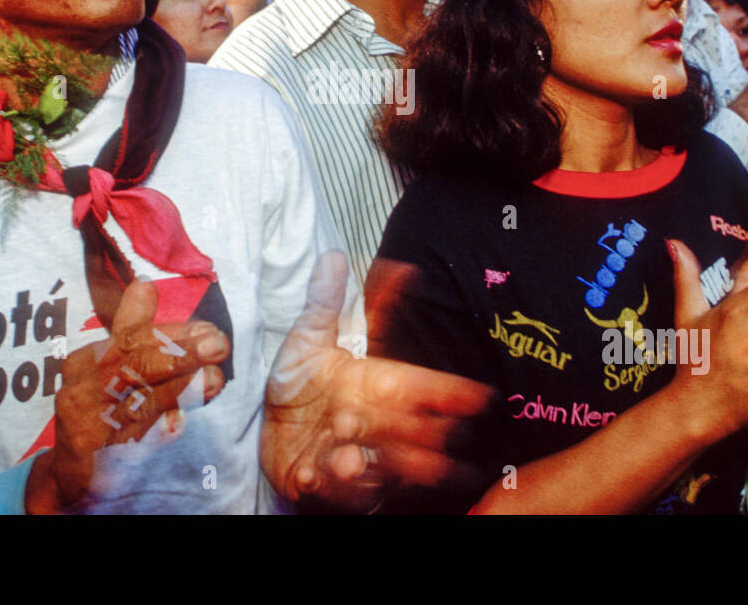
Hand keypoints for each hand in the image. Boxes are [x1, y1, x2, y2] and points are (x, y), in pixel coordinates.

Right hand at [25, 278, 228, 512]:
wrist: (71, 474)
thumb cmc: (99, 411)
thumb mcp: (109, 368)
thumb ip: (131, 329)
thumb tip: (145, 284)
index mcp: (86, 361)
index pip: (131, 337)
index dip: (173, 331)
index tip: (208, 328)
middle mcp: (81, 389)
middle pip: (135, 364)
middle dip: (181, 352)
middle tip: (218, 345)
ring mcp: (86, 424)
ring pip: (138, 400)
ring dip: (181, 387)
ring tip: (214, 378)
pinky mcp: (95, 457)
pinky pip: (132, 438)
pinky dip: (159, 427)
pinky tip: (181, 422)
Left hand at [261, 251, 495, 509]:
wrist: (266, 430)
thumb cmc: (300, 386)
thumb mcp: (307, 341)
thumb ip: (325, 304)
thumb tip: (334, 257)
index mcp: (379, 385)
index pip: (425, 388)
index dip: (452, 393)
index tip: (480, 398)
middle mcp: (377, 422)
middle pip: (411, 430)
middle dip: (412, 434)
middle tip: (413, 435)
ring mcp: (361, 454)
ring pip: (382, 464)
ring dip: (371, 462)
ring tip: (350, 459)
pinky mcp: (335, 484)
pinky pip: (341, 489)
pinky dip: (331, 483)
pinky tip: (316, 473)